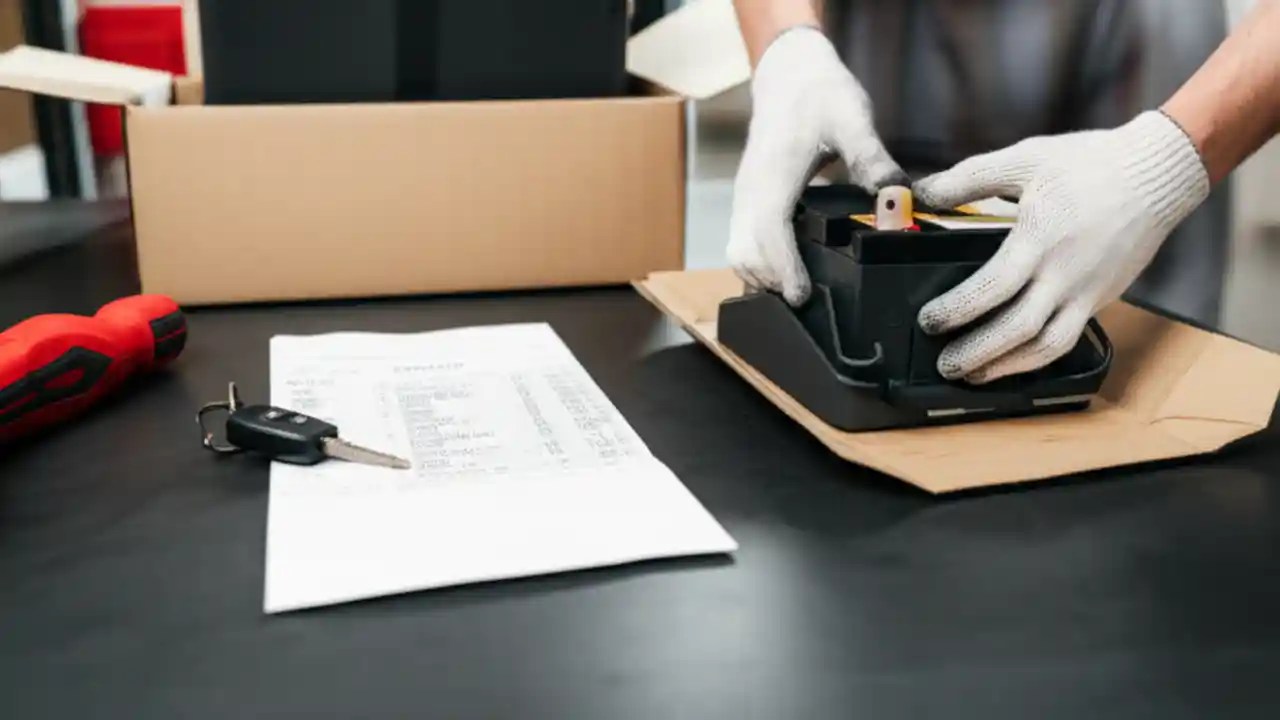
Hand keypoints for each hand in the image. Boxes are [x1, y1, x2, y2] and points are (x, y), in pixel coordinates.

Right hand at [728, 27, 905, 304]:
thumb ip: (873, 160)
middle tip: (810, 302)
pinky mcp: (747, 201)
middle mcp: (751, 190)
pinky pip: (742, 243)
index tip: (801, 296)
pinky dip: (759, 264)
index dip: (783, 267)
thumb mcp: (854, 119)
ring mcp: (744, 197)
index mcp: (774, 173)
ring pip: (738, 252)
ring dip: (762, 277)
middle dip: (772, 283)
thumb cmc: (821, 94)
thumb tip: (899, 199)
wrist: (789, 75)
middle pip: (746, 253)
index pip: (768, 231)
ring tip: (800, 291)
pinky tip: (788, 272)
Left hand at [913, 110, 1209, 383]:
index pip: (994, 287)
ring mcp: (1089, 291)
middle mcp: (1066, 273)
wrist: (1156, 173)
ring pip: (1049, 346)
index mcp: (1041, 238)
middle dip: (978, 352)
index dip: (958, 309)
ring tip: (975, 376)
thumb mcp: (1024, 159)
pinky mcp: (1103, 298)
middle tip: (946, 365)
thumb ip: (969, 177)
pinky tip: (1013, 360)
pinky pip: (1068, 338)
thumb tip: (923, 192)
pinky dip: (1037, 357)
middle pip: (1019, 329)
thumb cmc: (1089, 163)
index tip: (929, 321)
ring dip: (1008, 367)